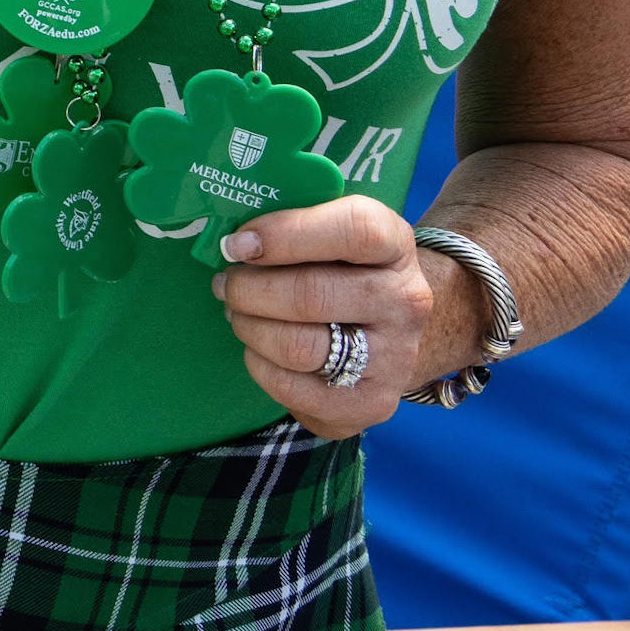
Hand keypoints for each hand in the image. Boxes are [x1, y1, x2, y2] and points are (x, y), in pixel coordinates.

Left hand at [213, 197, 442, 438]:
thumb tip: (234, 241)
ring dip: (250, 327)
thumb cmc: (344, 273)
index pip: (355, 230)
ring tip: (237, 314)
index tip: (238, 244)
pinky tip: (257, 349)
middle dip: (249, 289)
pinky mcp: (372, 403)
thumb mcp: (335, 237)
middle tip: (225, 284)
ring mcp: (394, 358)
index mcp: (395, 246)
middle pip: (311, 295)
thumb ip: (294, 227)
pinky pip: (292, 386)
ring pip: (298, 346)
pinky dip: (259, 365)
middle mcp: (405, 302)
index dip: (285, 234)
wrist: (390, 335)